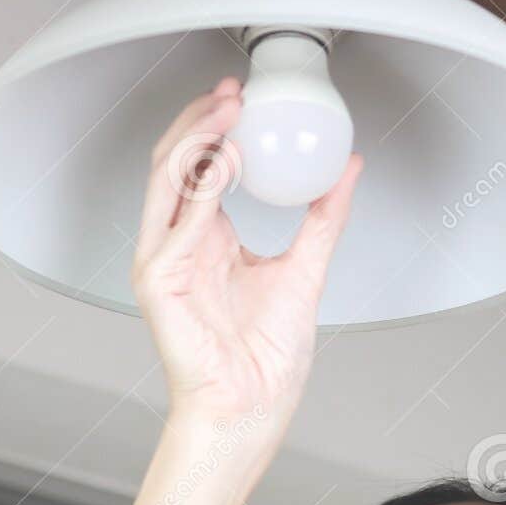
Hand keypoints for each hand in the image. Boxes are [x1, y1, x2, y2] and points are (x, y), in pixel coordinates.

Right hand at [132, 77, 362, 444]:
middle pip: (177, 163)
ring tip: (228, 118)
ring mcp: (164, 262)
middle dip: (202, 121)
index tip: (246, 100)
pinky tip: (223, 169)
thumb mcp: (307, 271)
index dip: (220, 128)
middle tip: (233, 95)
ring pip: (166, 181)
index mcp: (210, 241)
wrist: (251, 409)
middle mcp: (181, 246)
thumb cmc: (265, 362)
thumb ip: (325, 218)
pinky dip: (199, 192)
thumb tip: (347, 170)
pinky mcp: (158, 283)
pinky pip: (174, 226)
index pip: (202, 167)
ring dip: (196, 142)